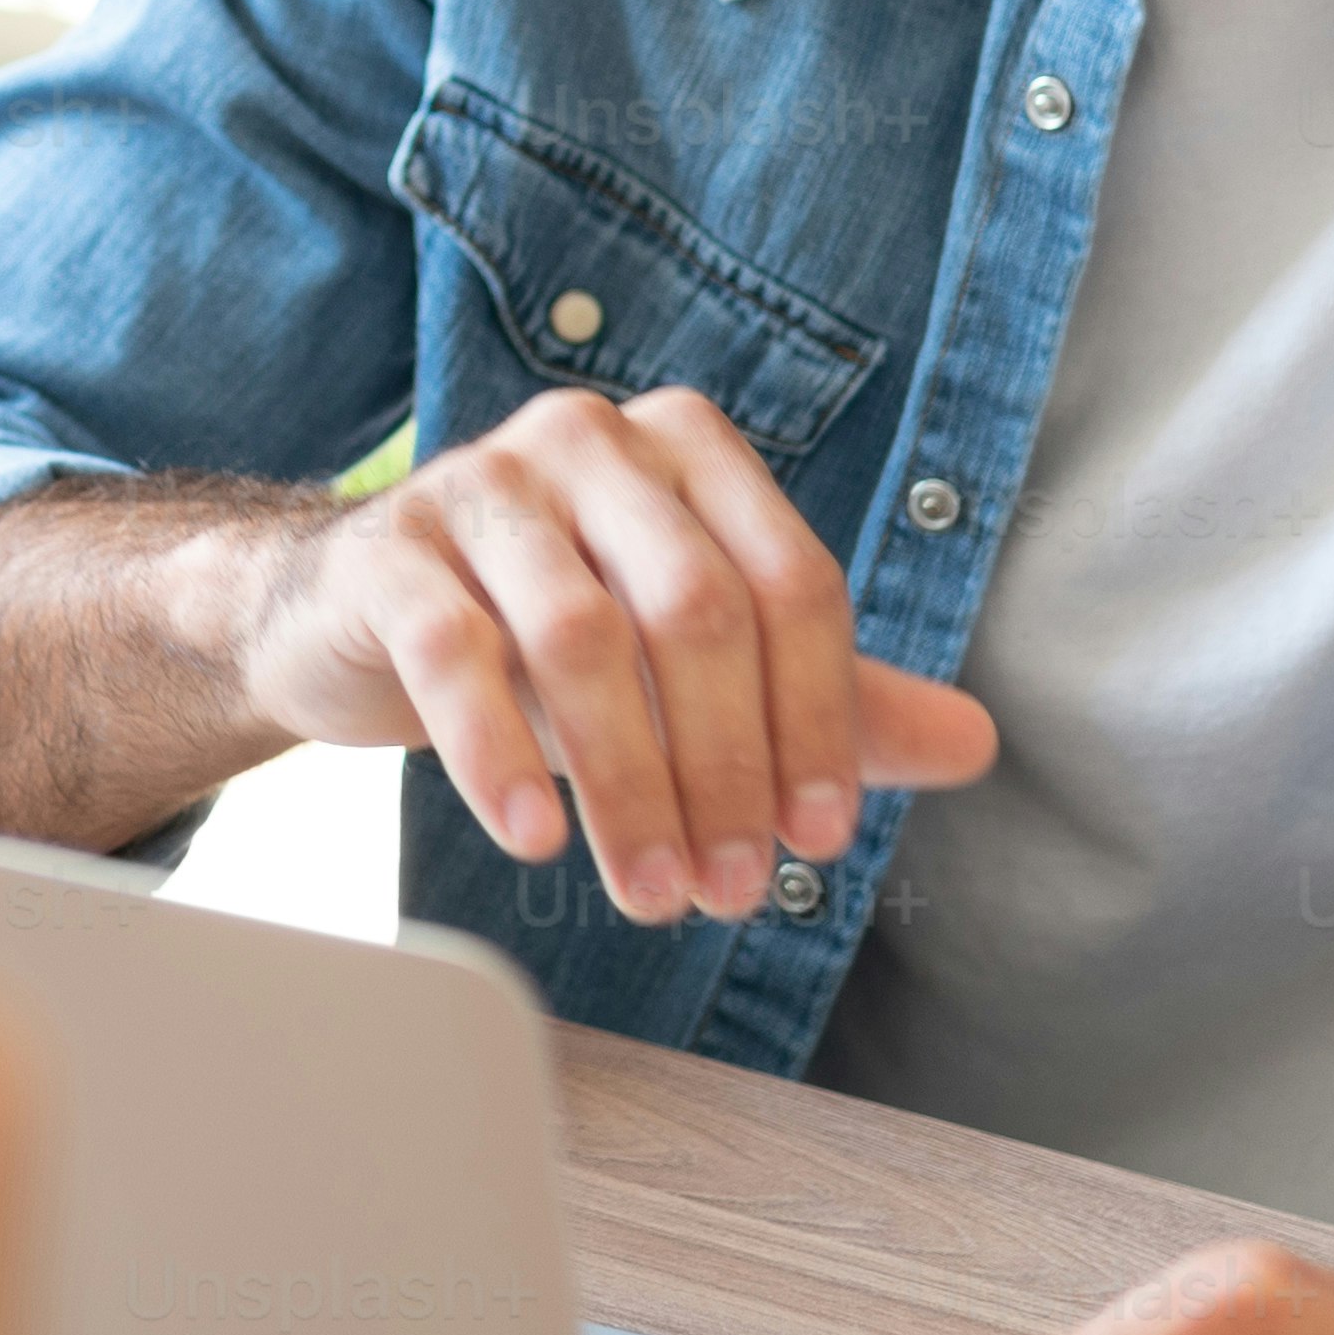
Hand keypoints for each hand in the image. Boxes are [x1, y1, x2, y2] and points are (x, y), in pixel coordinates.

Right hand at [231, 385, 996, 930]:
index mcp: (690, 450)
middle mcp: (591, 440)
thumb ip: (826, 694)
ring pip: (579, 637)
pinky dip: (500, 755)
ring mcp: (482, 483)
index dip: (818, 720)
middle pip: (694, 611)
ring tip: (649, 894)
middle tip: (729, 891)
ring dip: (627, 788)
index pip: (789, 582)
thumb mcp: (691, 662)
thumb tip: (976, 746)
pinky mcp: (389, 548)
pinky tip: (537, 838)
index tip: (818, 840)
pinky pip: (453, 651)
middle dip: (725, 769)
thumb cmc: (548, 631)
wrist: (357, 614)